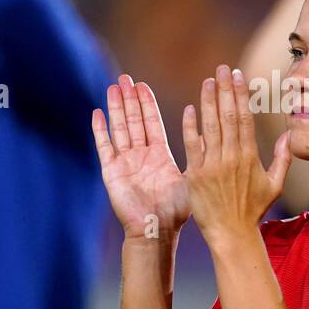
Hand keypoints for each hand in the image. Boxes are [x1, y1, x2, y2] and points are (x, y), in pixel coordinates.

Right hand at [92, 75, 189, 239]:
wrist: (157, 231)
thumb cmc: (176, 211)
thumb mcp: (190, 178)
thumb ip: (197, 156)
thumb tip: (211, 135)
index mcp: (159, 155)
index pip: (151, 122)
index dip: (146, 104)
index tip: (143, 85)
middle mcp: (140, 155)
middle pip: (133, 120)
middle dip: (130, 99)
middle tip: (125, 77)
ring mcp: (125, 162)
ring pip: (119, 128)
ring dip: (116, 108)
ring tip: (113, 87)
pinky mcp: (112, 172)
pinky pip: (105, 147)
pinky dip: (100, 130)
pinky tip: (97, 113)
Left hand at [182, 66, 290, 246]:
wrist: (231, 234)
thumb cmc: (253, 210)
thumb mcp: (274, 185)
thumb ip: (283, 158)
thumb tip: (288, 135)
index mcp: (250, 157)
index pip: (245, 118)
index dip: (240, 94)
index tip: (237, 76)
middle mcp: (231, 158)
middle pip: (228, 116)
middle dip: (224, 90)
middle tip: (221, 69)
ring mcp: (212, 166)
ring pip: (210, 127)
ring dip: (208, 101)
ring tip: (207, 81)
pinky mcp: (194, 175)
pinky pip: (191, 146)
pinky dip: (190, 127)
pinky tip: (190, 109)